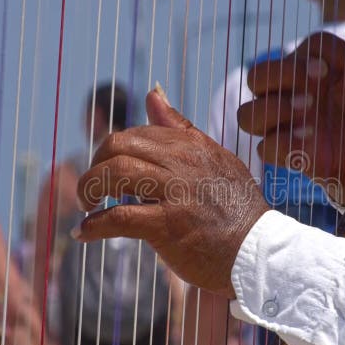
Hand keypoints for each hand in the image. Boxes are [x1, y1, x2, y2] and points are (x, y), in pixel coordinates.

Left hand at [72, 90, 269, 297]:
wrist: (259, 250)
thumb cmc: (237, 209)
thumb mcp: (215, 158)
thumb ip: (181, 128)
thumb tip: (152, 93)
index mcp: (191, 144)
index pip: (137, 133)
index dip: (114, 152)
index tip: (110, 172)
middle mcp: (182, 161)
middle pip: (117, 146)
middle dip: (95, 165)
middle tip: (94, 188)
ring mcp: (175, 192)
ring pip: (114, 173)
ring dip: (89, 189)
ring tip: (88, 206)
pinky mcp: (168, 225)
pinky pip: (118, 217)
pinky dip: (94, 225)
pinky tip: (85, 232)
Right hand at [238, 3, 344, 204]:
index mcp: (312, 64)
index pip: (308, 47)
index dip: (325, 53)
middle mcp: (291, 91)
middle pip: (258, 75)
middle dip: (283, 75)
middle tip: (318, 81)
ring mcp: (285, 124)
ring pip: (248, 113)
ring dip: (273, 109)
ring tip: (309, 110)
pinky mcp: (288, 154)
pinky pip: (267, 148)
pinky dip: (283, 143)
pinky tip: (311, 140)